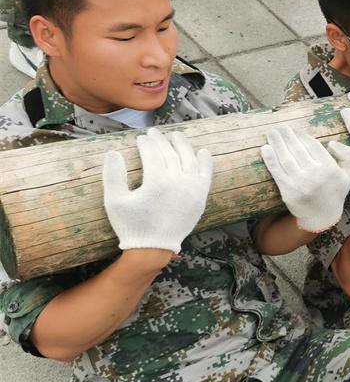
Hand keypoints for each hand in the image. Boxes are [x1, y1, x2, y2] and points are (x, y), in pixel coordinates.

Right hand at [102, 127, 212, 252]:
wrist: (153, 248)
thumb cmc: (131, 224)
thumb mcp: (115, 201)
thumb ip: (113, 175)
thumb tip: (113, 152)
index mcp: (157, 182)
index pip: (153, 154)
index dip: (146, 143)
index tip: (141, 138)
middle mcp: (178, 183)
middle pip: (171, 154)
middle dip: (162, 141)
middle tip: (155, 132)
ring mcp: (192, 191)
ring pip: (190, 160)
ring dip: (183, 146)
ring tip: (177, 135)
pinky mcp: (200, 199)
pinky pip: (205, 176)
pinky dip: (205, 163)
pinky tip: (203, 152)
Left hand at [261, 125, 349, 232]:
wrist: (322, 216)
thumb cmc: (335, 191)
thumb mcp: (349, 173)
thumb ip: (347, 154)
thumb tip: (331, 143)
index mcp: (330, 168)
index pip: (313, 145)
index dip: (301, 135)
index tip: (294, 129)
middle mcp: (315, 175)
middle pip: (297, 149)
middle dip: (287, 135)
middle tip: (280, 127)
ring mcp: (300, 184)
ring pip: (286, 158)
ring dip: (277, 143)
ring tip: (271, 133)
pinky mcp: (288, 191)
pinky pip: (277, 171)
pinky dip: (270, 159)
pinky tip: (265, 148)